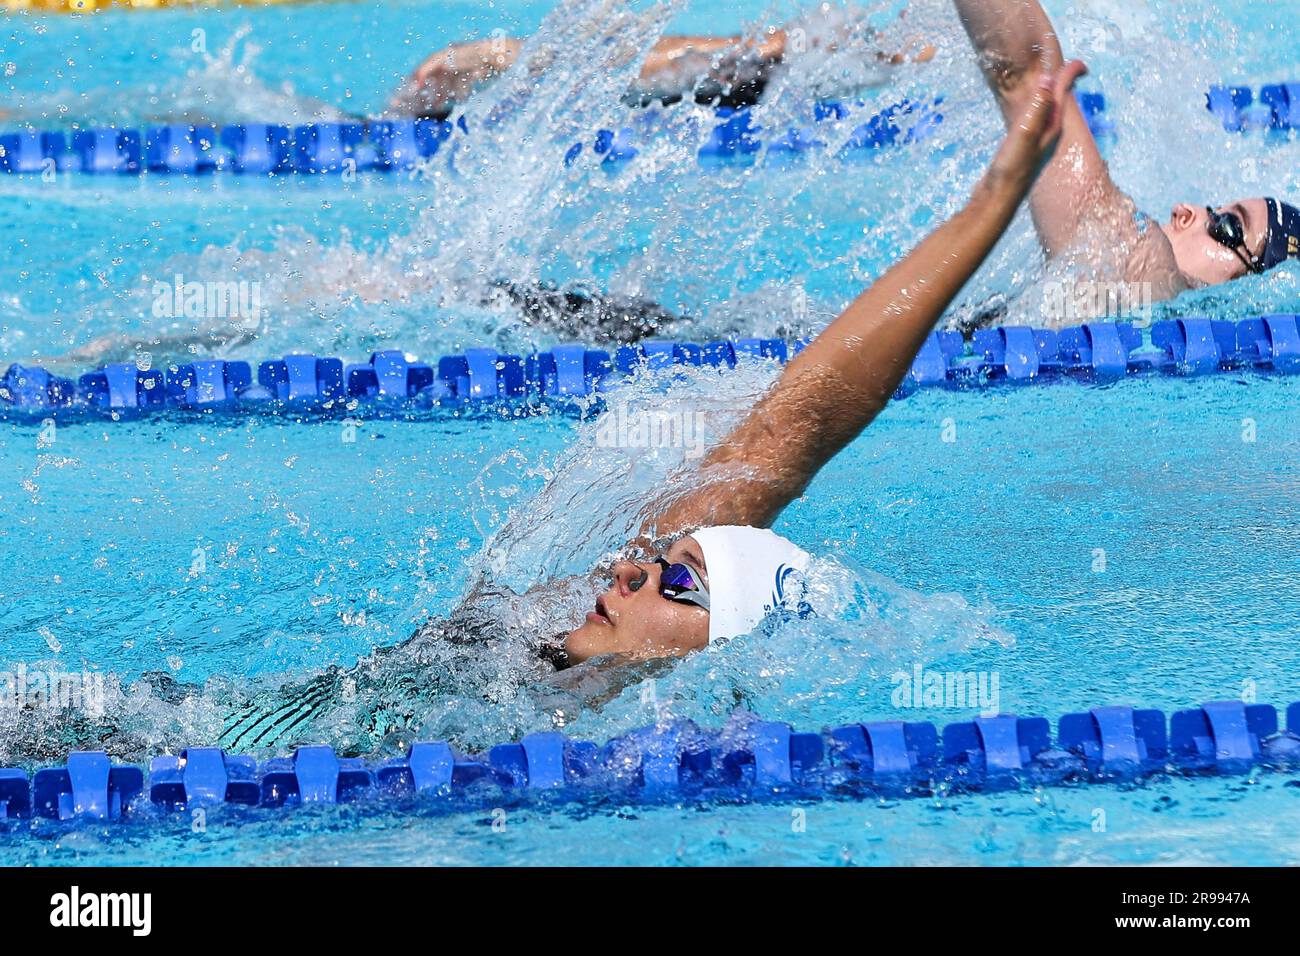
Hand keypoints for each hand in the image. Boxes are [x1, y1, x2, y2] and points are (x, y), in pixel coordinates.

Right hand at [989, 59, 1086, 187]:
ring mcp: (1034, 139)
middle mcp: (1047, 132)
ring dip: (1043, 93)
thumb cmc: (1011, 168)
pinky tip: (1023, 108)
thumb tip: (1048, 78)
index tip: (1081, 62)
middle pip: (1056, 99)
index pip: (1063, 93)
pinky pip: (1030, 117)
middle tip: (1058, 62)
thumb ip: (1037, 106)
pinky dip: (1029, 106)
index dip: (1070, 74)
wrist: (996, 198)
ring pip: (1042, 108)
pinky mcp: (1021, 146)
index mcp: (1052, 126)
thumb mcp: (1025, 133)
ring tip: (1042, 79)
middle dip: (1059, 81)